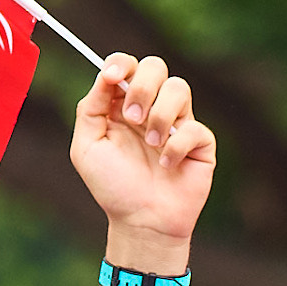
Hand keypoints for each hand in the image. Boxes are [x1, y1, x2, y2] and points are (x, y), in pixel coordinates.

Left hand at [71, 54, 215, 261]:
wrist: (142, 222)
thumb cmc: (113, 187)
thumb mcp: (86, 147)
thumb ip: (90, 108)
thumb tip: (105, 76)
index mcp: (123, 105)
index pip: (126, 66)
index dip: (120, 63)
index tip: (111, 77)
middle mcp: (151, 108)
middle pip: (155, 66)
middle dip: (142, 88)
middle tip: (132, 118)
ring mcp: (177, 123)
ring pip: (179, 87)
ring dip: (160, 114)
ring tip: (151, 144)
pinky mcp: (200, 142)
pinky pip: (194, 127)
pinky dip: (176, 146)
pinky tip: (166, 165)